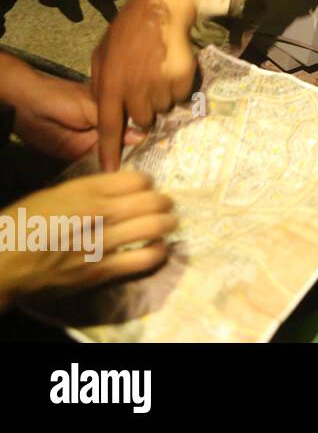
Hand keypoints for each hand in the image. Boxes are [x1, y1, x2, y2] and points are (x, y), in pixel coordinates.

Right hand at [0, 172, 174, 310]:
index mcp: (83, 190)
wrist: (2, 263)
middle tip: (166, 205)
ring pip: (154, 226)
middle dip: (164, 202)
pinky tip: (158, 248)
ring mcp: (100, 242)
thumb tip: (121, 186)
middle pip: (152, 200)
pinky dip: (158, 252)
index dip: (147, 183)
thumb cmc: (23, 225)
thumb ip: (88, 189)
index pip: (137, 179)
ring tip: (168, 224)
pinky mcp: (101, 271)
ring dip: (167, 224)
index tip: (147, 189)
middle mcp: (96, 212)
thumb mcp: (53, 195)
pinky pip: (144, 259)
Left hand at [92, 0, 197, 171]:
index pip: (109, 126)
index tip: (112, 169)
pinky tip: (171, 70)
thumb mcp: (102, 56)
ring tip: (158, 74)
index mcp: (112, 84)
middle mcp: (136, 89)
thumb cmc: (126, 32)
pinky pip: (181, 97)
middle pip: (143, 120)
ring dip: (162, 98)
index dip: (110, 150)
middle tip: (145, 89)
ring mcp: (161, 85)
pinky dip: (178, 88)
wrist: (159, 11)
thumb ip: (102, 85)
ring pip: (163, 109)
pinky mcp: (183, 79)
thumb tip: (106, 110)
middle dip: (144, 110)